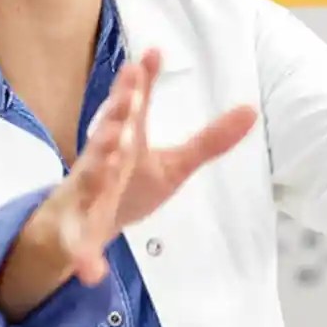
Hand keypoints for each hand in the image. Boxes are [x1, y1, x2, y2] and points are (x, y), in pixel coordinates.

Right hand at [36, 49, 257, 284]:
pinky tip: (91, 271)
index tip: (151, 55)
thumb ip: (209, 141)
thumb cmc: (127, 187)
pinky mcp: (75, 234)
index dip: (141, 82)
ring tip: (111, 148)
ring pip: (90, 178)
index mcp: (125, 142)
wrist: (79, 231)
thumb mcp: (173, 165)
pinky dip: (84, 257)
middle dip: (117, 113)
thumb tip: (252, 110)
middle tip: (130, 95)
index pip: (133, 106)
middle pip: (109, 133)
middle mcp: (102, 161)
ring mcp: (85, 196)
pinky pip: (78, 246)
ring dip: (99, 162)